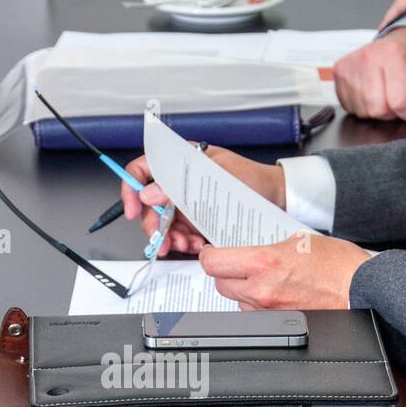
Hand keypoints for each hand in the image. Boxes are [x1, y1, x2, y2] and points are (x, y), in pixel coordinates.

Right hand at [120, 145, 285, 255]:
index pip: (141, 169)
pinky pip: (179, 235)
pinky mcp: (195, 220)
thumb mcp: (215, 175)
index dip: (130, 188)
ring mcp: (185, 202)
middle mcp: (178, 182)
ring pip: (162, 223)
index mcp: (178, 161)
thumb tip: (149, 192)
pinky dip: (183, 244)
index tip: (133, 210)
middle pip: (147, 203)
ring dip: (169, 238)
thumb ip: (179, 184)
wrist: (275, 198)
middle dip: (153, 225)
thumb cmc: (250, 178)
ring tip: (184, 246)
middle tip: (162, 240)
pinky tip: (195, 246)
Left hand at [200, 232, 370, 309]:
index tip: (211, 253)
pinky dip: (260, 304)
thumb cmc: (337, 264)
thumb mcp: (298, 241)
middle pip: (220, 284)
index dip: (209, 256)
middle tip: (237, 265)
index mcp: (263, 263)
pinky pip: (256, 314)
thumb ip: (268, 249)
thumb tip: (251, 255)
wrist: (361, 289)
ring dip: (244, 291)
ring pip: (237, 301)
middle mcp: (261, 291)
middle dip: (226, 273)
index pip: (213, 263)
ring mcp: (268, 312)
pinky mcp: (278, 324)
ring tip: (266, 280)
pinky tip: (277, 294)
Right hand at [334, 26, 405, 129]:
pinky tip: (371, 92)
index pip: (398, 102)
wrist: (400, 41)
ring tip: (384, 92)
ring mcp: (350, 63)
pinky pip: (348, 107)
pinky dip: (362, 106)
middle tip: (397, 96)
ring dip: (376, 109)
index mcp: (394, 53)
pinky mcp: (338, 71)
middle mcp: (368, 55)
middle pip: (377, 109)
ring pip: (362, 111)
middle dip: (391, 111)